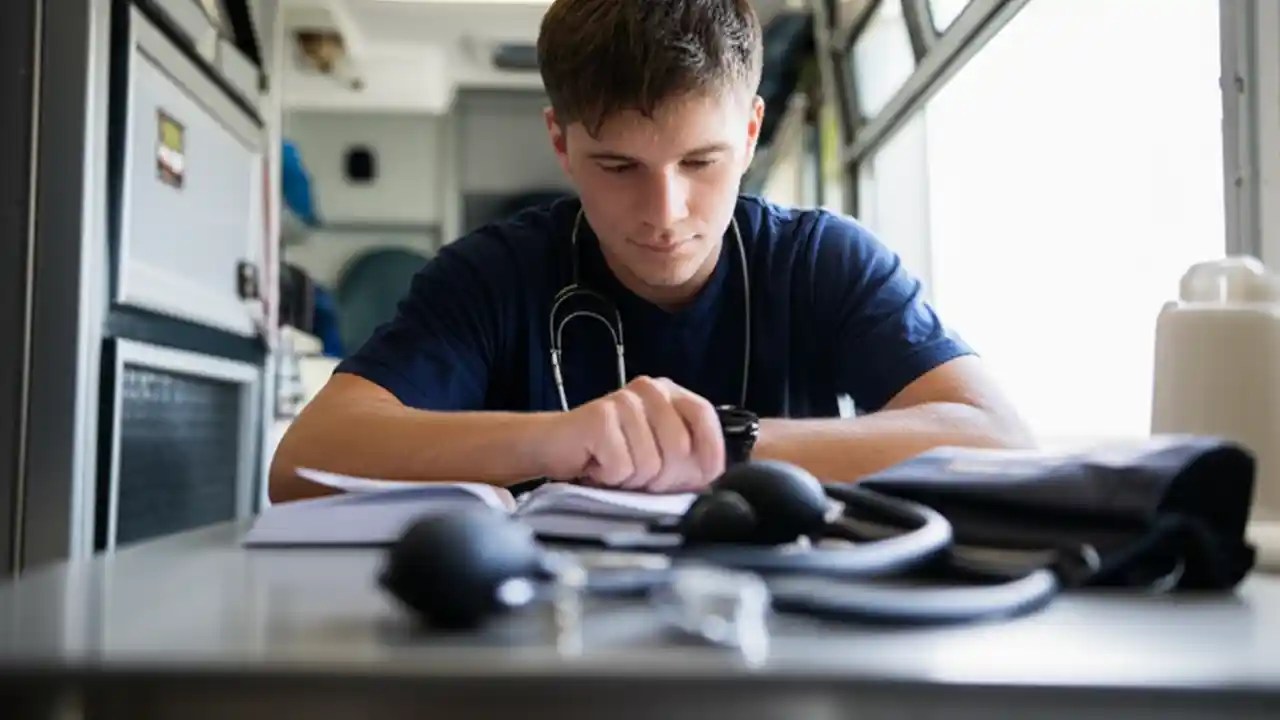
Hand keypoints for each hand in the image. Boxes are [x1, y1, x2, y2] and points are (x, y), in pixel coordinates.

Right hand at [541, 376, 725, 492]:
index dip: (710, 451)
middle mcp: (649, 389)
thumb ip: (688, 458)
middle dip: (662, 478)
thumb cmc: (610, 454)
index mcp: (668, 392)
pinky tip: (596, 465)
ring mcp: (623, 401)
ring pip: (651, 464)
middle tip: (639, 476)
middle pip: (679, 447)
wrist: (553, 447)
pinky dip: (609, 477)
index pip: (703, 415)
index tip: (706, 477)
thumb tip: (718, 478)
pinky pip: (623, 467)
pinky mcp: (600, 417)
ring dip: (631, 479)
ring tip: (614, 467)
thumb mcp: (657, 453)